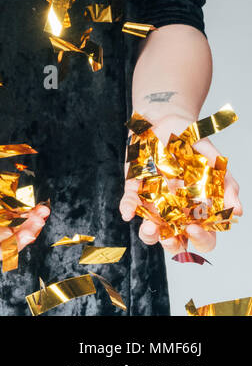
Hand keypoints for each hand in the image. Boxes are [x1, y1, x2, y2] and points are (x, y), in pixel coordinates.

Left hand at [119, 114, 242, 253]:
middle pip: (175, 240)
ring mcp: (154, 201)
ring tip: (150, 228)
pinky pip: (130, 203)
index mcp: (198, 209)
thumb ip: (227, 186)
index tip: (194, 228)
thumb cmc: (193, 144)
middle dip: (172, 244)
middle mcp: (176, 210)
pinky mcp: (135, 188)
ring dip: (148, 233)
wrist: (166, 121)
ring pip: (150, 229)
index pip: (203, 235)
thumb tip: (238, 212)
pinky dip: (128, 208)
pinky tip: (128, 213)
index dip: (201, 238)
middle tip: (169, 238)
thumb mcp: (214, 162)